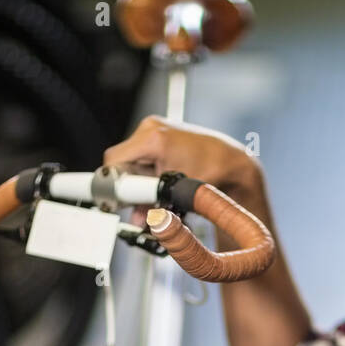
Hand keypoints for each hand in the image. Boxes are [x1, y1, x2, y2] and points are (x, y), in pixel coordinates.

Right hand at [102, 115, 260, 224]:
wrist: (231, 160)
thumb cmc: (213, 172)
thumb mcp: (177, 193)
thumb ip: (151, 205)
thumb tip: (136, 217)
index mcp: (153, 139)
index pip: (114, 161)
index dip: (114, 184)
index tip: (118, 200)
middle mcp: (151, 128)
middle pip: (121, 162)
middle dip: (129, 186)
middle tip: (141, 202)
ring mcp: (155, 128)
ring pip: (132, 161)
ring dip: (140, 181)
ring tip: (158, 193)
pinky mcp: (160, 134)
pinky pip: (143, 156)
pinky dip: (148, 173)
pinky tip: (161, 183)